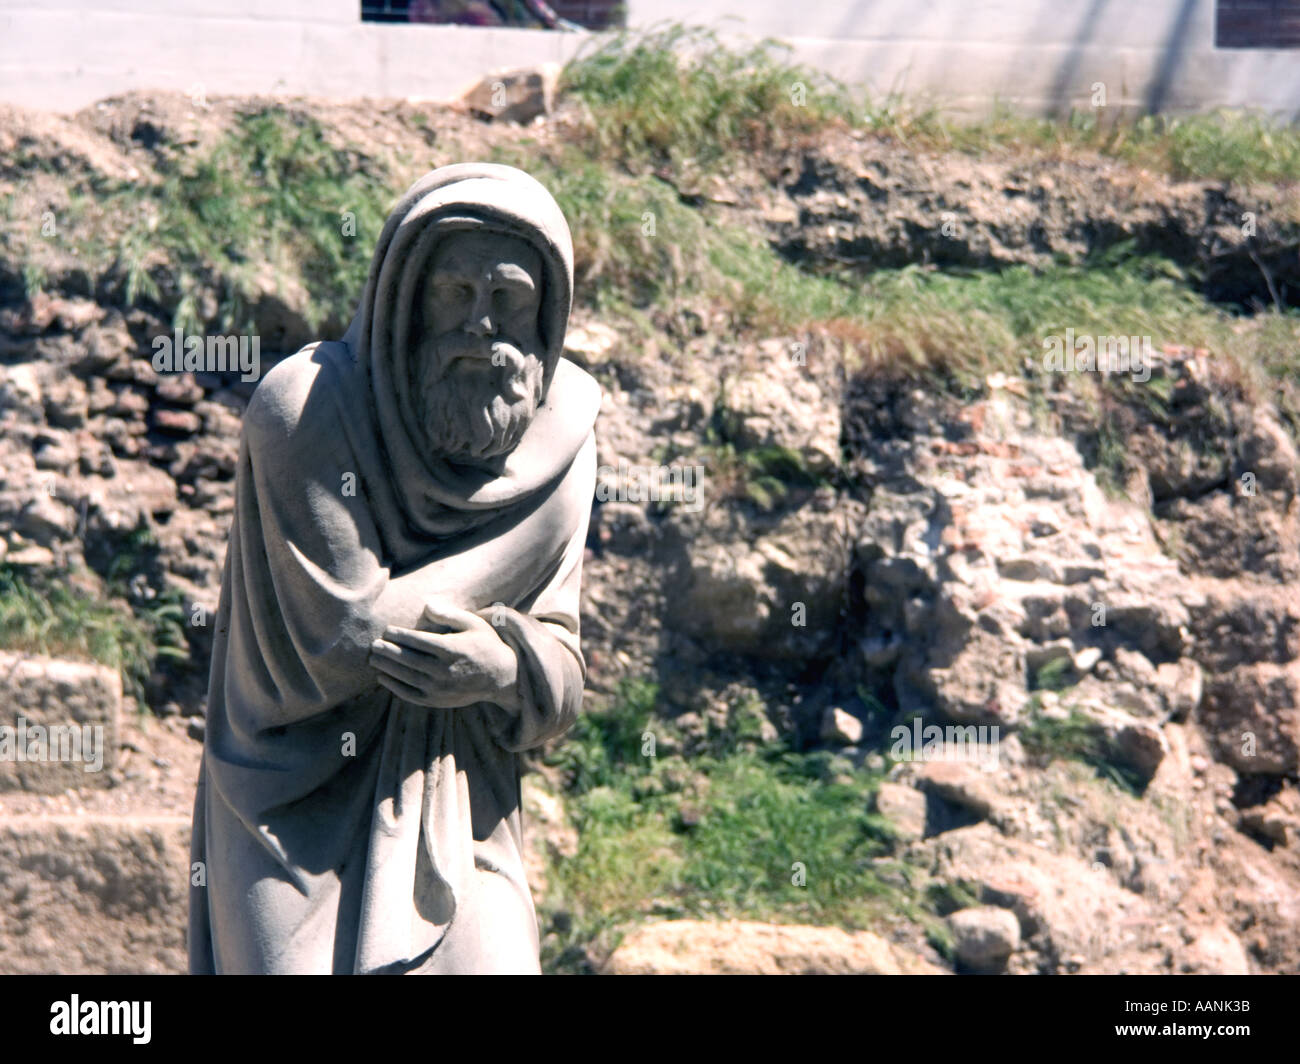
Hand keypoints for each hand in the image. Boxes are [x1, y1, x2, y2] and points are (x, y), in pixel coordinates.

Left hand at [368, 602, 520, 710]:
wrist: (501, 677)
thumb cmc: (485, 645)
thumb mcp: (474, 624)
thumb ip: (449, 614)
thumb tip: (426, 605)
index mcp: (451, 649)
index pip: (417, 641)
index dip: (399, 634)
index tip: (388, 629)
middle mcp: (443, 670)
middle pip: (407, 659)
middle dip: (387, 650)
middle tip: (374, 644)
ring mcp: (439, 688)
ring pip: (405, 677)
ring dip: (386, 667)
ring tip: (374, 658)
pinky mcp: (437, 700)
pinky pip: (410, 694)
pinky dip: (394, 686)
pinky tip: (383, 677)